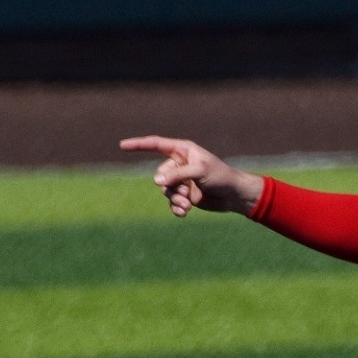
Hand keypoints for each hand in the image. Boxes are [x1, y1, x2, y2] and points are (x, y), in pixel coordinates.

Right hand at [118, 135, 265, 217]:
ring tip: (188, 204)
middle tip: (186, 192)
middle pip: (161, 174)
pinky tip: (184, 213)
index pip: (156, 144)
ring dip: (175, 199)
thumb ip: (177, 174)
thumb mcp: (199, 171)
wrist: (234, 195)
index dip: (138, 145)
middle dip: (171, 186)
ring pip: (166, 190)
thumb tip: (157, 181)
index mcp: (182, 150)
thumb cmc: (221, 176)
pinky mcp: (185, 196)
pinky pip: (172, 202)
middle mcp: (179, 164)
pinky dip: (176, 208)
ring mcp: (181, 180)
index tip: (122, 145)